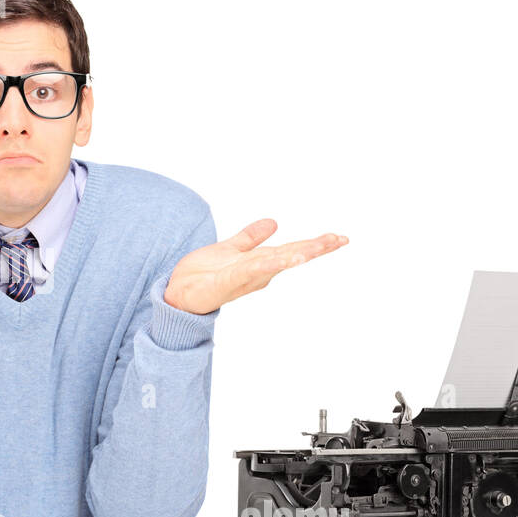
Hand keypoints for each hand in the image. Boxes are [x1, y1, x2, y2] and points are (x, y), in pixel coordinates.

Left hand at [163, 219, 347, 314]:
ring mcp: (241, 278)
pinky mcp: (224, 283)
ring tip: (314, 249)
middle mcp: (255, 272)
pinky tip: (278, 260)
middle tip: (341, 240)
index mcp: (259, 262)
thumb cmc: (201, 276)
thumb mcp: (229, 248)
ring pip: (273, 264)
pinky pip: (246, 272)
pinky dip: (263, 267)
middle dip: (315, 249)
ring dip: (294, 256)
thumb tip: (274, 222)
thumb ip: (250, 237)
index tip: (340, 237)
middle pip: (290, 256)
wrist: (176, 294)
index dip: (315, 244)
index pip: (292, 249)